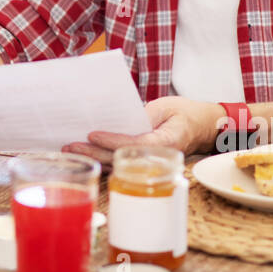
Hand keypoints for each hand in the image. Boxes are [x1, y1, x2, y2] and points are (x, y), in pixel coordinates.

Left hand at [63, 97, 224, 159]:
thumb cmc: (184, 114)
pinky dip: (100, 158)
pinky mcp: (142, 161)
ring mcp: (148, 163)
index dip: (112, 140)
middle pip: (119, 158)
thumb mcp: (165, 107)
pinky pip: (119, 162)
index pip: (133, 144)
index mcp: (165, 143)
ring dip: (92, 158)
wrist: (202, 127)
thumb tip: (118, 119)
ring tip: (70, 149)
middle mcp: (155, 157)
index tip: (92, 134)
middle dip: (93, 152)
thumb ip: (144, 114)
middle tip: (70, 146)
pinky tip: (83, 152)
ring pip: (116, 164)